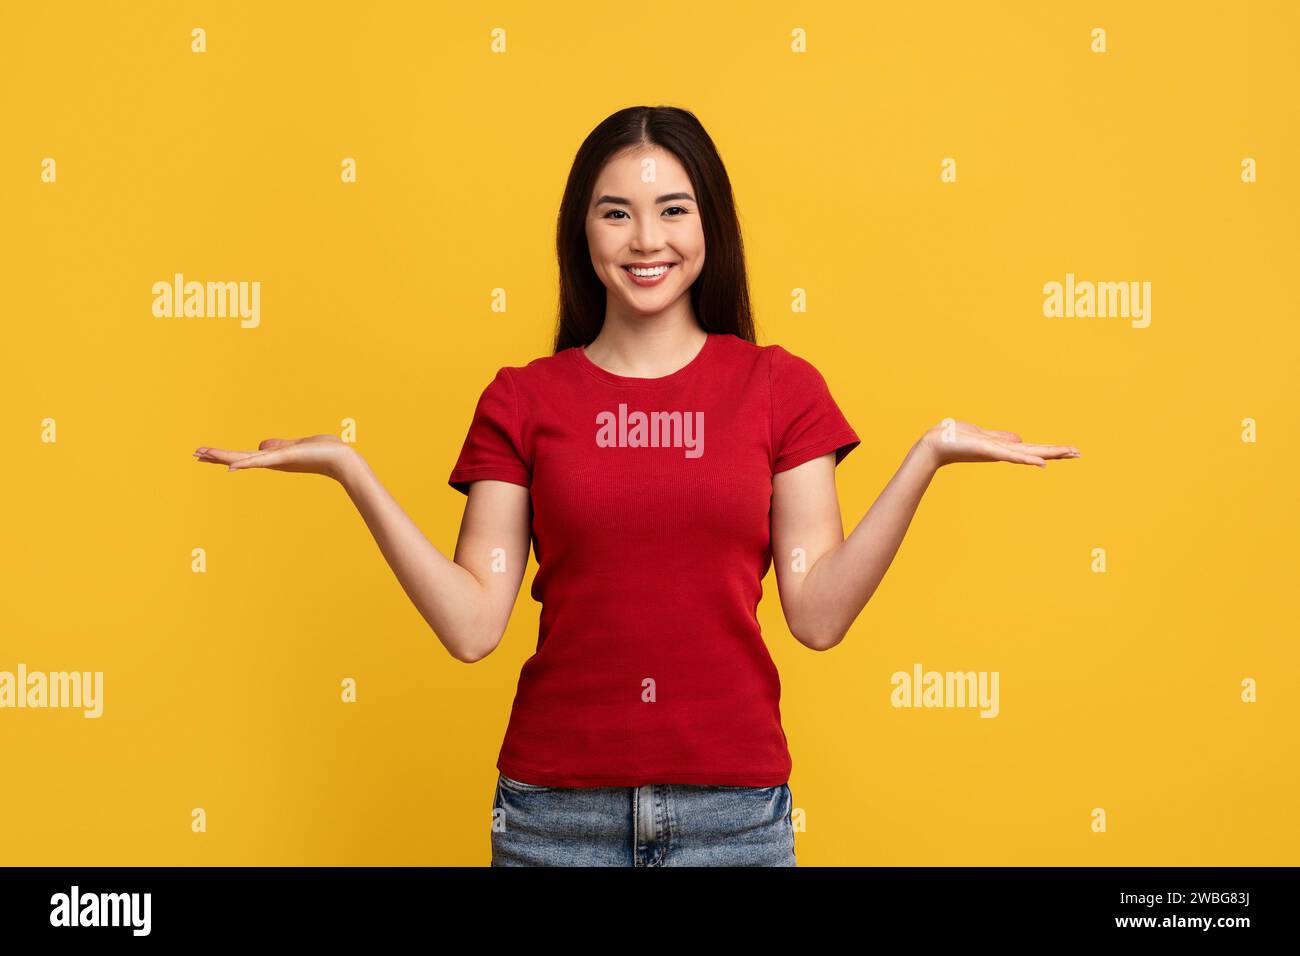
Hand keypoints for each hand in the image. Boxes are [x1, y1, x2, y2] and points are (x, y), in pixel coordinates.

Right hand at [193, 435, 358, 481]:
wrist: (342, 460)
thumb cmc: (323, 452)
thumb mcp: (296, 446)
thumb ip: (278, 446)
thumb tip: (260, 446)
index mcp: (273, 458)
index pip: (243, 456)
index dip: (224, 455)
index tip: (204, 453)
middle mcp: (272, 462)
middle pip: (238, 458)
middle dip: (217, 456)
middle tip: (193, 454)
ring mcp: (277, 461)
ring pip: (244, 459)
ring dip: (223, 457)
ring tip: (203, 455)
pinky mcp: (285, 457)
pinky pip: (261, 461)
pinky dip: (245, 463)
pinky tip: (230, 467)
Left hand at [919, 418, 1079, 468]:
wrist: (935, 444)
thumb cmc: (957, 439)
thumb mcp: (984, 436)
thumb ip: (1002, 438)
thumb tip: (1019, 440)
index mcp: (1004, 448)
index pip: (1033, 448)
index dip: (1052, 449)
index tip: (1072, 450)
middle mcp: (1004, 452)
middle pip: (1036, 451)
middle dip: (1057, 452)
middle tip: (1080, 453)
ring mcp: (997, 452)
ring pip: (1028, 453)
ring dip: (1049, 454)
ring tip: (1069, 454)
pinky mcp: (988, 451)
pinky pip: (1011, 455)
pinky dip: (1026, 459)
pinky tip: (1041, 463)